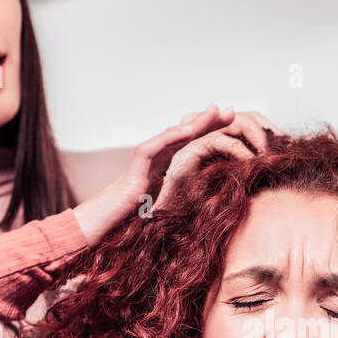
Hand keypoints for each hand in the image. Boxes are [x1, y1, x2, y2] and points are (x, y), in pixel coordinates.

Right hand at [72, 103, 265, 247]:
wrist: (103, 227)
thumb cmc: (130, 223)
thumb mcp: (163, 211)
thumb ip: (179, 204)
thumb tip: (203, 210)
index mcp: (164, 168)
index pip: (191, 145)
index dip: (211, 134)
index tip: (234, 126)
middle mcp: (155, 160)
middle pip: (184, 135)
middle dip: (208, 122)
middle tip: (231, 110)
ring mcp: (145, 161)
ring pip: (171, 136)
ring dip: (193, 123)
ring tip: (214, 112)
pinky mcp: (135, 168)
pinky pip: (154, 147)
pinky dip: (170, 137)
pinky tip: (188, 130)